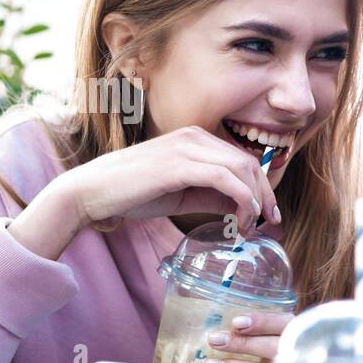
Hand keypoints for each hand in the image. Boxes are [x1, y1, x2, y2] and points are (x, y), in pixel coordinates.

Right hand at [57, 125, 280, 232]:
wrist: (93, 192)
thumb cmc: (133, 193)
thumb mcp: (183, 195)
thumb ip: (213, 197)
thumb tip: (243, 208)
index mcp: (195, 139)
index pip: (242, 159)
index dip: (262, 186)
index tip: (267, 214)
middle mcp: (194, 137)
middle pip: (248, 162)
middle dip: (265, 194)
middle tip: (269, 221)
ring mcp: (186, 147)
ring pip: (241, 169)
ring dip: (255, 200)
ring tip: (252, 225)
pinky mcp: (179, 164)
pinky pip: (225, 179)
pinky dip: (242, 200)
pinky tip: (241, 219)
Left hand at [203, 311, 294, 362]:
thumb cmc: (282, 359)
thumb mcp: (279, 342)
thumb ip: (265, 334)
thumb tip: (233, 327)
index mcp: (301, 337)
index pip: (284, 325)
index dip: (262, 322)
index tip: (236, 322)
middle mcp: (300, 358)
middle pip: (272, 348)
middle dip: (242, 344)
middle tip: (215, 340)